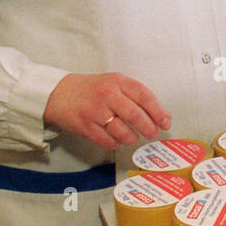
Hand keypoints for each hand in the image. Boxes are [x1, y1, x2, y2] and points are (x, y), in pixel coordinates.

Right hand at [44, 72, 171, 150]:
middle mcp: (107, 95)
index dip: (158, 111)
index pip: (145, 96)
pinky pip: (108, 141)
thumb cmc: (92, 89)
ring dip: (132, 138)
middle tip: (153, 133)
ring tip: (133, 137)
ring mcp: (95, 112)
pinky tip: (117, 139)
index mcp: (118, 81)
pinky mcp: (86, 127)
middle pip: (136, 115)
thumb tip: (162, 116)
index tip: (166, 122)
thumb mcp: (114, 83)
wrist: (59, 93)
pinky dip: (116, 143)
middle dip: (149, 128)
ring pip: (123, 132)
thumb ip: (136, 96)